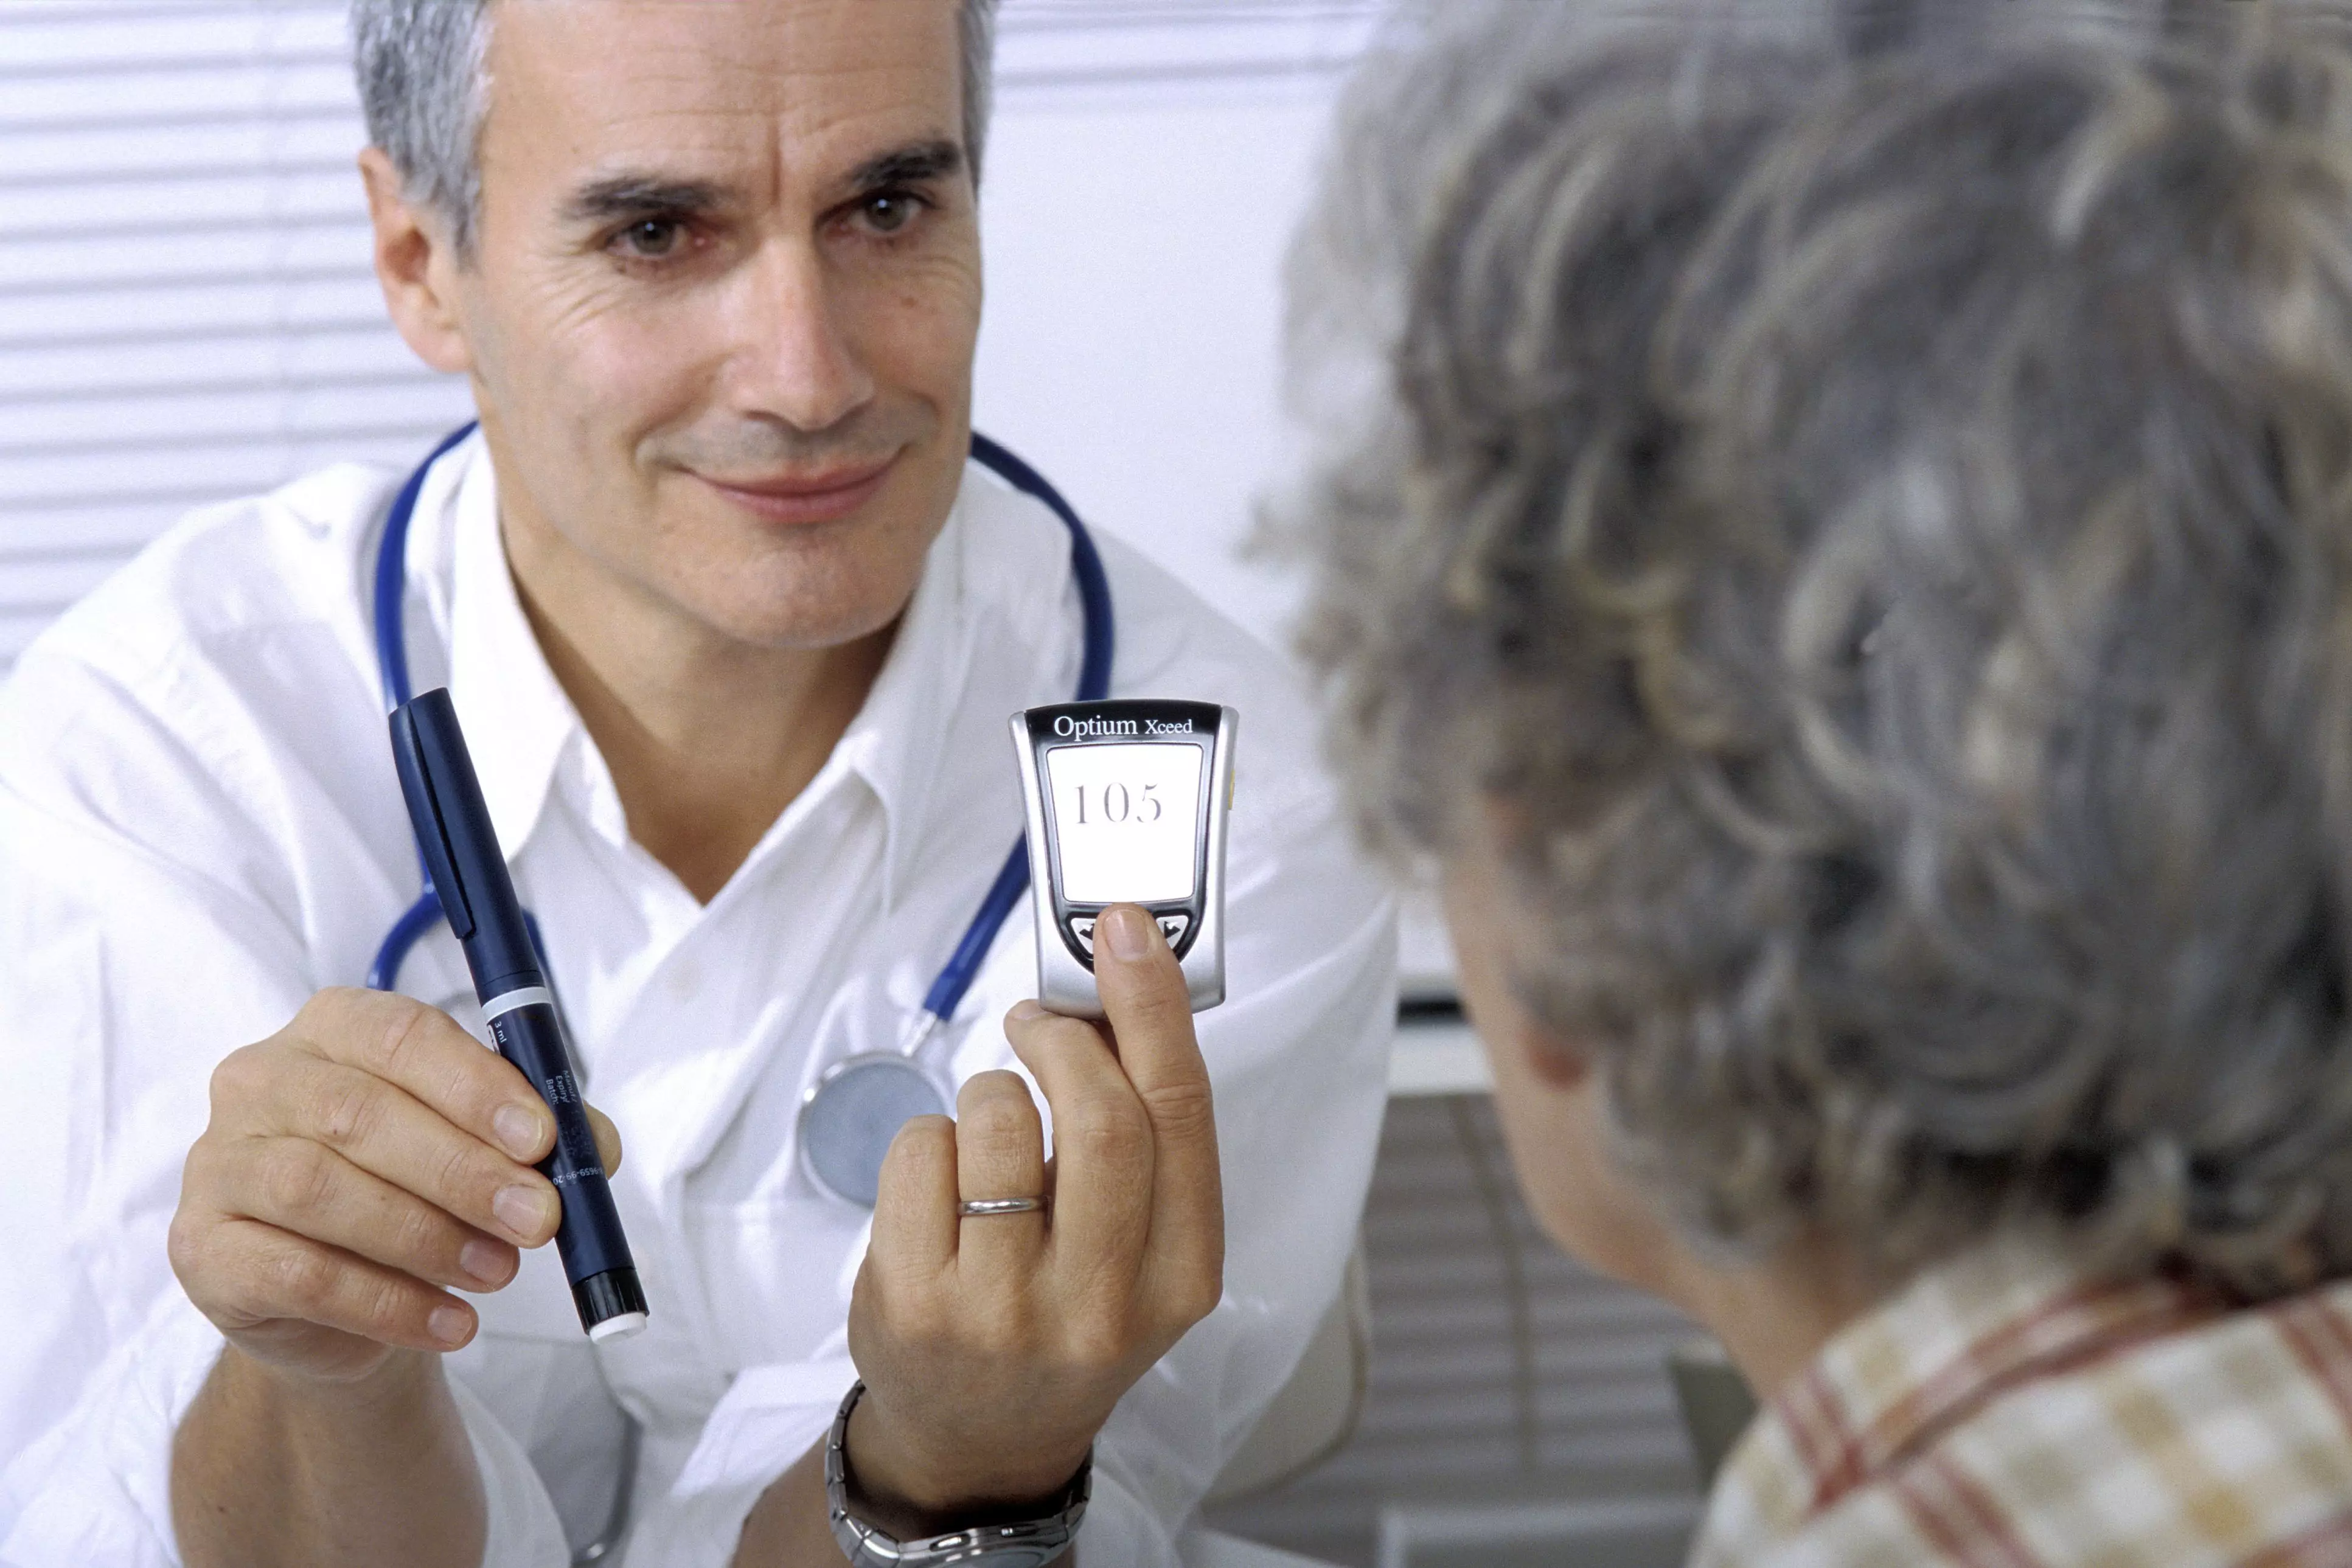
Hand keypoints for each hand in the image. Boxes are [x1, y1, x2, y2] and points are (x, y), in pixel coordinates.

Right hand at [168, 987, 619, 1386]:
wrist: (342, 1297)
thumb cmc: (418, 1190)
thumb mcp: (485, 1148)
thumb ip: (544, 1136)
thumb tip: (592, 1150)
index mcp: (333, 1027)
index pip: (400, 1035)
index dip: (475, 1086)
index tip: (541, 1138)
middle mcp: (260, 1080)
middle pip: (359, 1115)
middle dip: (463, 1171)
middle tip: (538, 1221)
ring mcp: (219, 1164)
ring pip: (318, 1191)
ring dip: (426, 1237)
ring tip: (501, 1273)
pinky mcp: (202, 1249)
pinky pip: (296, 1275)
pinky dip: (387, 1303)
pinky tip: (451, 1323)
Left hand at [844, 904, 1224, 1529]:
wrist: (981, 1439)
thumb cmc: (1066, 1311)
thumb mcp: (1139, 1249)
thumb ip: (1141, 1136)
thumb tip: (1112, 993)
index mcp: (1181, 1277)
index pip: (1179, 1114)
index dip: (1152, 1007)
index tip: (1123, 930)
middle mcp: (1101, 1303)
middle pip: (1101, 1115)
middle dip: (1065, 1038)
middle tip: (1039, 1021)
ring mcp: (1002, 1311)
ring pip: (997, 1121)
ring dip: (990, 1093)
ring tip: (991, 1129)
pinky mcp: (912, 1304)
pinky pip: (921, 1152)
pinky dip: (931, 1138)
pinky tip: (942, 1186)